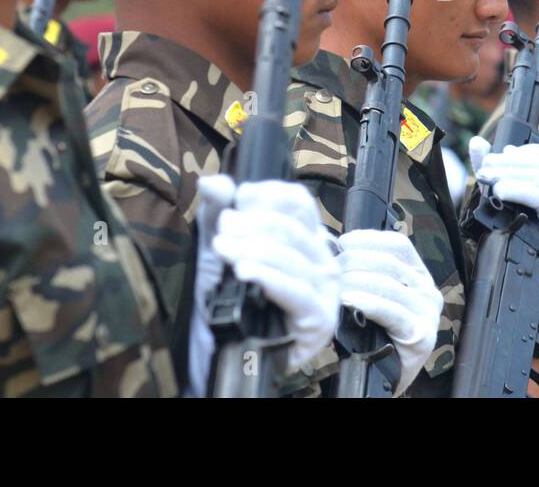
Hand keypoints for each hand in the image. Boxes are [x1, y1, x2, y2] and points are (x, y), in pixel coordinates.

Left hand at [186, 174, 340, 395]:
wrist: (218, 357)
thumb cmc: (224, 306)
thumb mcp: (217, 253)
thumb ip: (216, 215)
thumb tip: (213, 181)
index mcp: (304, 239)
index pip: (298, 202)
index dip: (267, 195)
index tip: (237, 202)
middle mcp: (320, 261)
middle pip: (293, 227)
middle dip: (251, 224)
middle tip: (221, 234)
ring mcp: (324, 292)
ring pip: (293, 257)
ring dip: (253, 248)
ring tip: (223, 251)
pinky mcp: (319, 320)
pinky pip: (298, 291)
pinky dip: (269, 277)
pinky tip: (244, 272)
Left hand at [336, 229, 443, 395]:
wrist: (384, 377)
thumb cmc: (373, 334)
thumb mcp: (371, 295)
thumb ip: (362, 271)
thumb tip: (332, 246)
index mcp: (418, 275)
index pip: (397, 245)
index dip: (369, 239)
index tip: (343, 243)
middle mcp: (428, 291)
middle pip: (390, 263)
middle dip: (354, 262)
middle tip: (331, 269)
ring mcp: (427, 314)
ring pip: (388, 285)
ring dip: (356, 282)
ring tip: (334, 286)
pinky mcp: (421, 336)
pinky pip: (391, 312)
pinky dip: (367, 304)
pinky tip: (348, 302)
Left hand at [468, 135, 538, 282]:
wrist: (520, 269)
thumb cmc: (512, 230)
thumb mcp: (501, 193)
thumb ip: (492, 168)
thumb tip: (477, 142)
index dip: (525, 151)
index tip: (500, 155)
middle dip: (510, 162)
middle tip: (485, 168)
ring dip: (510, 174)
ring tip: (488, 179)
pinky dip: (518, 189)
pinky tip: (501, 192)